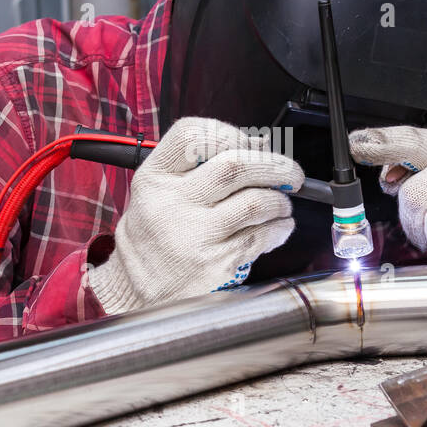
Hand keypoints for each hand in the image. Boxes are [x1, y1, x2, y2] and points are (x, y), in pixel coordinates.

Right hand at [89, 117, 303, 313]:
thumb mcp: (157, 195)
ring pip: (256, 201)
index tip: (251, 143)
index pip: (193, 135)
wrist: (137, 294)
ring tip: (281, 204)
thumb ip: (197, 168)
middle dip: (274, 165)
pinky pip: (262, 236)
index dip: (231, 133)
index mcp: (153, 179)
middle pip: (235, 165)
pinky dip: (279, 228)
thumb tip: (259, 146)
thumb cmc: (154, 240)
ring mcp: (195, 235)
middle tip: (289, 172)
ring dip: (280, 200)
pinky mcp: (217, 263)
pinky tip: (277, 227)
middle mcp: (171, 203)